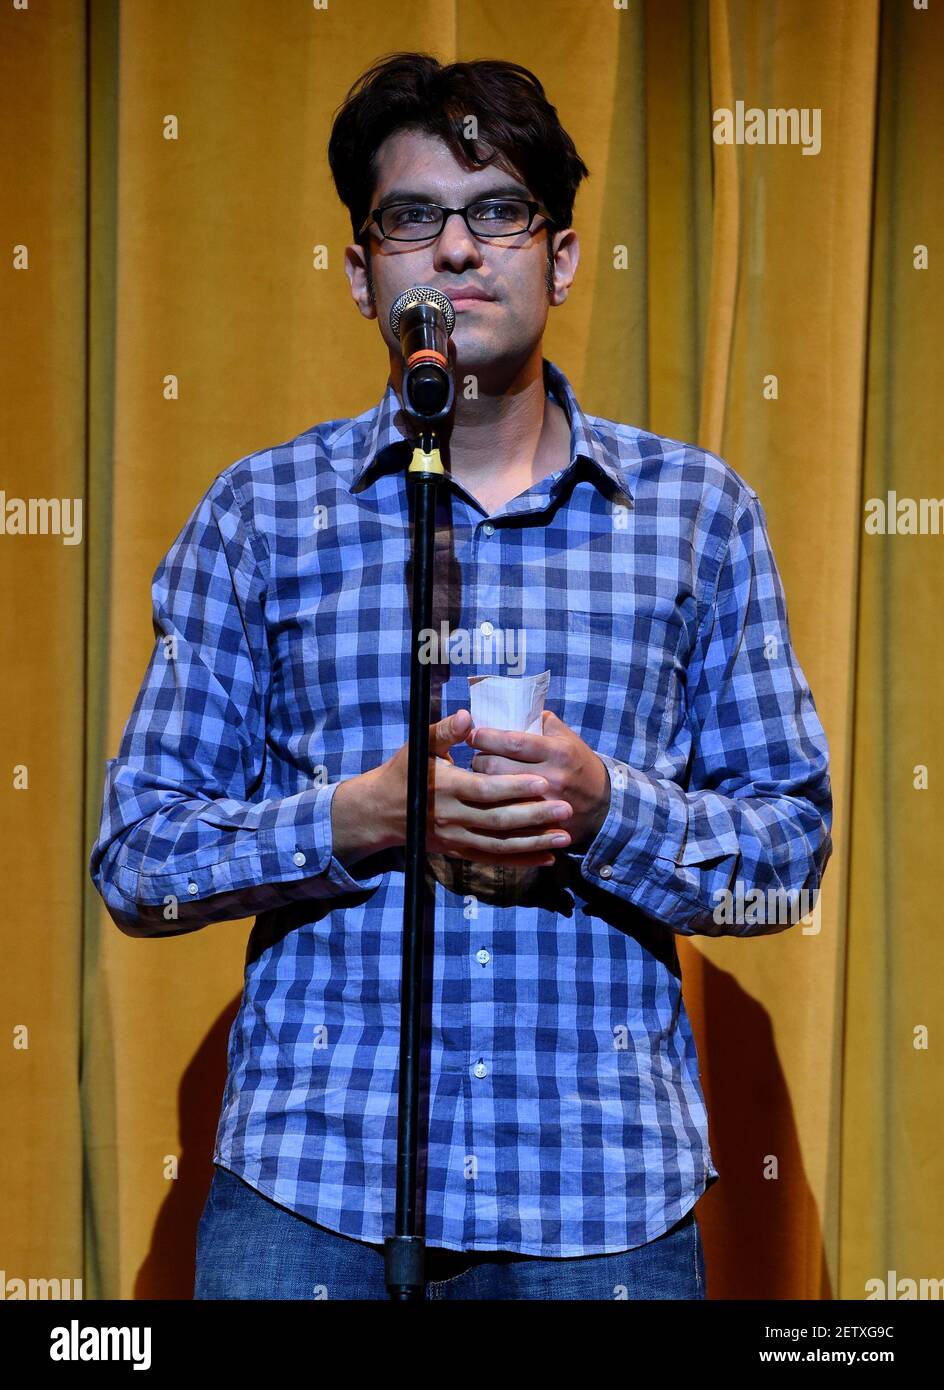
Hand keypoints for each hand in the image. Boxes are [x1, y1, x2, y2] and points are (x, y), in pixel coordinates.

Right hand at [373, 709, 576, 867]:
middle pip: (499, 820)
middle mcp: (453, 817)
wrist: (381, 812)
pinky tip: (545, 858)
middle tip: (566, 809)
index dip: (514, 787)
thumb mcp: (419, 747)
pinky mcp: (459, 851)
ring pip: (500, 845)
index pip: (485, 790)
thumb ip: (446, 731)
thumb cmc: (405, 772)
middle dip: (535, 816)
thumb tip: (468, 715)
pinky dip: (521, 861)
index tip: (543, 781)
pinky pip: (493, 859)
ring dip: (534, 843)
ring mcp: (457, 838)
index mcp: (447, 788)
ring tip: (565, 837)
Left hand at [466, 709, 610, 853]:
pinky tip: (491, 798)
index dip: (487, 737)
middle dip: (479, 761)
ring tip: (481, 777)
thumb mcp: (567, 737)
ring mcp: (546, 804)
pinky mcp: (543, 825)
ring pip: (497, 792)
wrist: (604, 804)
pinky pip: (507, 815)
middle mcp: (552, 777)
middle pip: (497, 768)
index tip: (473, 735)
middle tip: (476, 756)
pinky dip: (494, 805)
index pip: (512, 741)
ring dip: (483, 783)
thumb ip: (540, 721)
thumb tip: (509, 709)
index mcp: (557, 751)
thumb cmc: (578, 764)